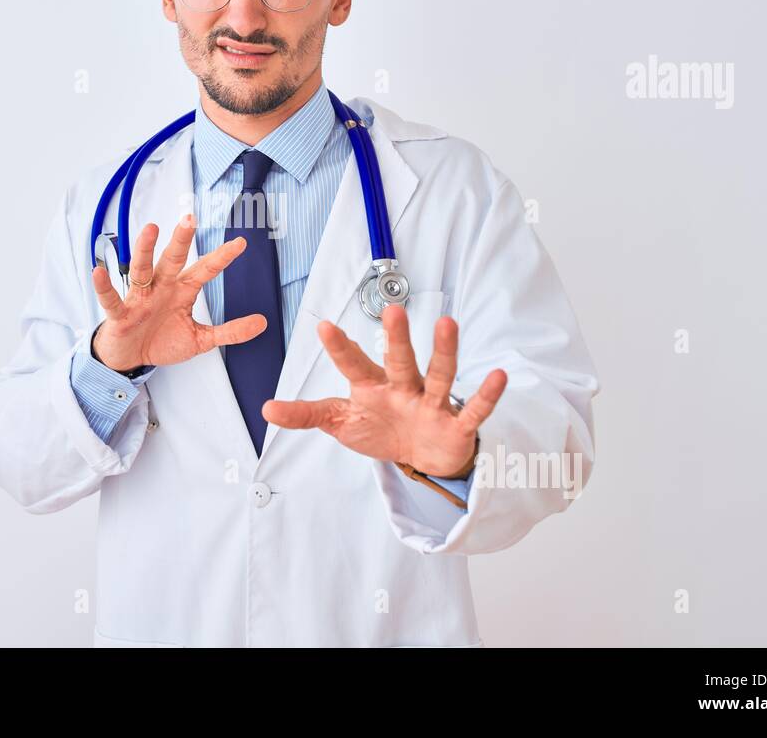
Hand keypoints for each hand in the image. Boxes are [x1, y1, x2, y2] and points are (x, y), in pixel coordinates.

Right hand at [90, 214, 266, 370]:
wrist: (130, 356)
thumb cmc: (162, 340)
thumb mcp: (200, 339)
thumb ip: (229, 331)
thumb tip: (262, 323)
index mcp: (182, 291)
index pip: (204, 270)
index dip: (221, 258)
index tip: (241, 243)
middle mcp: (161, 287)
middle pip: (172, 260)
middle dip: (181, 240)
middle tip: (189, 219)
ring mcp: (139, 298)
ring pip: (142, 270)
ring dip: (145, 250)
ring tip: (150, 230)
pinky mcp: (120, 313)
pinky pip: (111, 298)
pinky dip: (104, 286)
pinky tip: (98, 271)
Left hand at [262, 304, 507, 476]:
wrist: (422, 455)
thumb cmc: (380, 429)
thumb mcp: (341, 423)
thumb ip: (307, 414)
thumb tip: (267, 409)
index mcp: (373, 387)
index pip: (353, 364)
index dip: (339, 348)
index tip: (323, 326)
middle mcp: (403, 387)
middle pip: (400, 360)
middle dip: (396, 338)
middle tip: (393, 311)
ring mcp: (431, 403)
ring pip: (439, 374)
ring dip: (444, 351)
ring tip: (448, 323)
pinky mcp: (455, 425)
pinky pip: (473, 410)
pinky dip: (486, 395)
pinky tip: (499, 376)